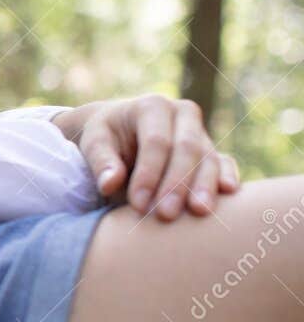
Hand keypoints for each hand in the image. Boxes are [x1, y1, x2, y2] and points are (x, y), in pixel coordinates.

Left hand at [50, 95, 240, 219]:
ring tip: (199, 211)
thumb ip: (101, 161)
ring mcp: (200, 132)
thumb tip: (109, 184)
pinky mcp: (211, 150)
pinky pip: (224, 162)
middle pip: (186, 149)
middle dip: (177, 183)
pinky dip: (227, 176)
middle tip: (166, 214)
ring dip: (204, 186)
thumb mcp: (94, 142)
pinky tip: (228, 194)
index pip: (156, 142)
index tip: (138, 205)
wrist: (120, 130)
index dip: (149, 174)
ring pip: (208, 158)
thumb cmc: (106, 137)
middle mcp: (182, 115)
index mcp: (152, 107)